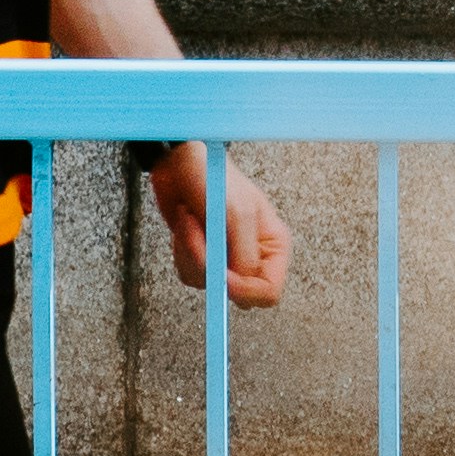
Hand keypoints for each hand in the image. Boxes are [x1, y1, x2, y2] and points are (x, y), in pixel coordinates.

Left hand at [152, 144, 295, 307]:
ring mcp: (225, 257)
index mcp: (273, 245)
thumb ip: (244, 255)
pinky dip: (181, 252)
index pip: (270, 291)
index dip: (245, 289)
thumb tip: (239, 288)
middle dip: (212, 265)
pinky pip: (188, 274)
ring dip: (192, 252)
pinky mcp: (200, 256)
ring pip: (207, 283)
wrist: (181, 163)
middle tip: (204, 235)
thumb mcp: (237, 214)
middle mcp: (252, 255)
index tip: (224, 275)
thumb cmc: (215, 179)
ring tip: (193, 220)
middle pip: (235, 292)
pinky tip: (186, 225)